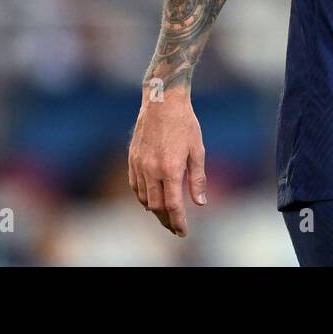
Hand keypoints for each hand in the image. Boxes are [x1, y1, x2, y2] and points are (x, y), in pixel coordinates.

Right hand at [127, 84, 207, 236]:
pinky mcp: (132, 158)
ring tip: (164, 216)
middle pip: (156, 206)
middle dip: (166, 221)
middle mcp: (152, 170)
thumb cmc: (184, 123)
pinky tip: (150, 198)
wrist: (162, 101)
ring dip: (154, 210)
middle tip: (175, 228)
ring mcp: (139, 164)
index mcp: (170, 169)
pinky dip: (142, 196)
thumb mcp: (197, 150)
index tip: (183, 232)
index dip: (178, 222)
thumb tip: (200, 203)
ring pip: (143, 198)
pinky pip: (134, 184)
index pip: (173, 206)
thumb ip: (197, 179)